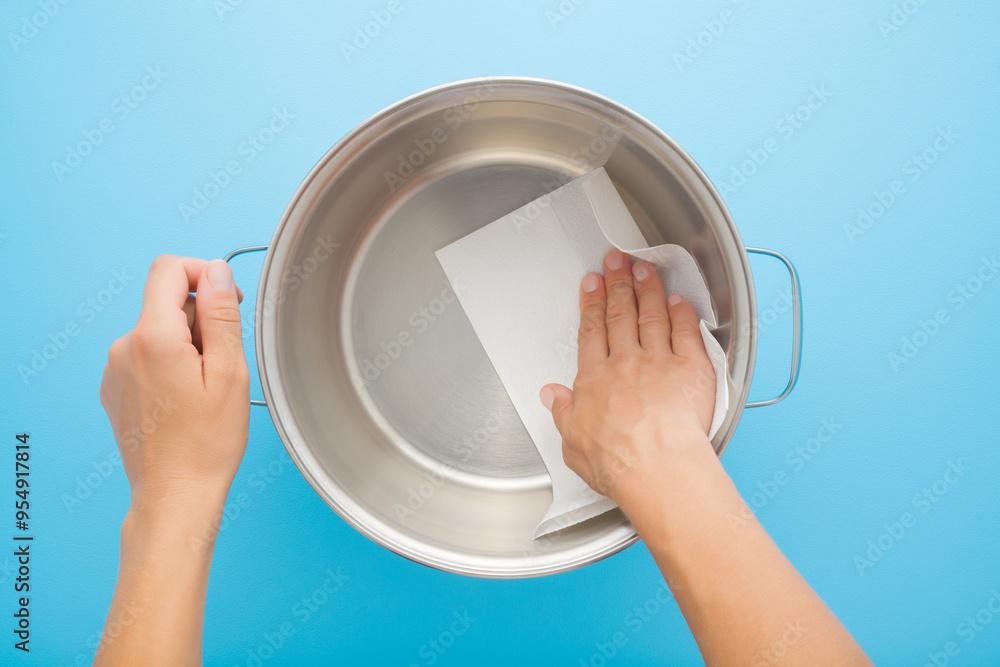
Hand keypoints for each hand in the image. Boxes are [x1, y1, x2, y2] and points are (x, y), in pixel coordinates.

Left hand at [100, 255, 249, 516]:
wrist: (175, 495)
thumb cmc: (207, 443)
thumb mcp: (229, 372)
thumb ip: (221, 314)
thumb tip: (217, 272)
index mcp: (153, 338)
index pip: (168, 270)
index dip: (204, 273)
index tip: (227, 302)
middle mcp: (124, 348)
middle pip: (167, 303)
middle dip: (201, 319)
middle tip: (224, 363)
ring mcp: (115, 369)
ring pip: (158, 331)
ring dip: (187, 345)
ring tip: (205, 389)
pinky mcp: (115, 388)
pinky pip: (146, 356)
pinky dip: (170, 365)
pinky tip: (186, 400)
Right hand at [540, 248, 717, 508]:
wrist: (658, 468)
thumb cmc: (620, 463)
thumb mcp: (573, 443)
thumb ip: (563, 414)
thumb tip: (553, 397)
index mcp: (596, 379)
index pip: (591, 330)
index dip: (590, 303)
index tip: (592, 284)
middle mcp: (626, 363)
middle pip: (619, 313)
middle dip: (617, 283)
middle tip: (617, 261)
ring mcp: (659, 362)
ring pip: (651, 315)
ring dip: (647, 288)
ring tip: (644, 269)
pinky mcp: (690, 369)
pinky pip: (686, 332)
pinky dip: (682, 313)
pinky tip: (679, 301)